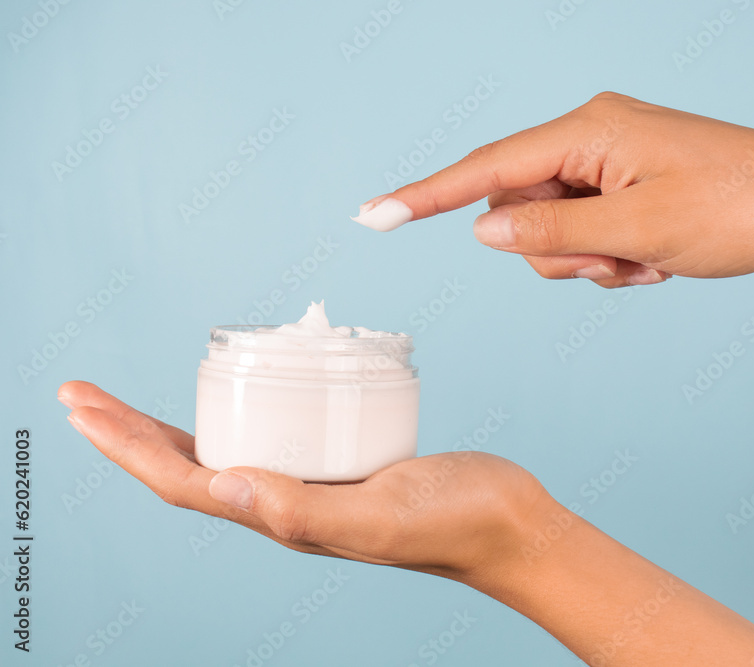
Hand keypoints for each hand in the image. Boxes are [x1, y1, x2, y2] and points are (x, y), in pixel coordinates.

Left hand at [57, 381, 554, 579]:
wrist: (510, 524)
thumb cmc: (455, 524)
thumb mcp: (379, 519)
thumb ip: (303, 511)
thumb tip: (221, 485)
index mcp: (283, 517)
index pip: (182, 481)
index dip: (124, 445)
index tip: (79, 404)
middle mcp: (287, 502)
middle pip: (188, 467)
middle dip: (127, 434)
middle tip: (82, 394)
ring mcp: (314, 484)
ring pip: (226, 452)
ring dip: (172, 429)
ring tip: (136, 403)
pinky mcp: (344, 463)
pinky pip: (275, 435)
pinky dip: (242, 413)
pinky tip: (245, 393)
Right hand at [353, 91, 753, 287]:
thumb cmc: (738, 208)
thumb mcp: (640, 229)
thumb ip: (553, 229)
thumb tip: (485, 227)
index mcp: (589, 130)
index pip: (488, 167)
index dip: (427, 196)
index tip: (373, 214)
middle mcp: (593, 140)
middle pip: (523, 211)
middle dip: (561, 251)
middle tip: (621, 259)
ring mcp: (612, 167)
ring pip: (554, 233)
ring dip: (593, 262)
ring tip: (650, 258)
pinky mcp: (629, 191)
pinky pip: (589, 238)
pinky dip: (615, 261)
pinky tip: (661, 259)